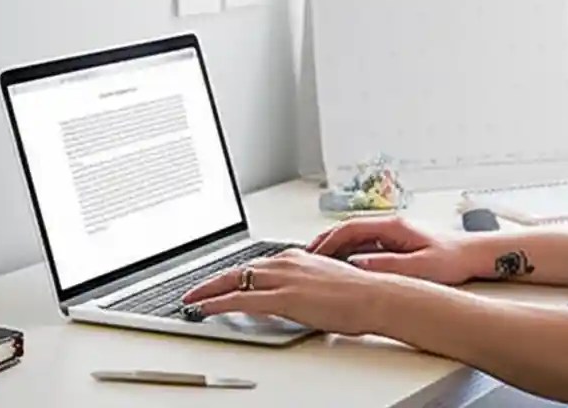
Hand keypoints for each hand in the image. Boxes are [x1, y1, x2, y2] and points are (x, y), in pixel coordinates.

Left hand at [180, 249, 390, 335]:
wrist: (376, 296)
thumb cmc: (361, 294)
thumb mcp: (328, 283)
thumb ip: (307, 286)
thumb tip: (300, 297)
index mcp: (298, 258)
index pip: (256, 263)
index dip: (234, 273)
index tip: (222, 280)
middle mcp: (287, 262)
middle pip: (239, 269)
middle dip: (213, 280)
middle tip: (194, 289)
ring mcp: (284, 278)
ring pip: (234, 280)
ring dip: (209, 290)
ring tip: (192, 300)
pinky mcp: (283, 297)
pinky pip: (241, 299)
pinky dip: (218, 303)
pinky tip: (205, 309)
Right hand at [307, 215, 475, 285]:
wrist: (473, 255)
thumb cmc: (453, 259)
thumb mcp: (420, 266)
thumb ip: (388, 266)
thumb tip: (358, 265)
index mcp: (394, 226)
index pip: (352, 227)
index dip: (329, 240)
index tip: (314, 253)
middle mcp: (391, 226)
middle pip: (349, 229)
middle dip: (326, 241)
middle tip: (306, 256)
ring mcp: (393, 233)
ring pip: (356, 237)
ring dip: (336, 247)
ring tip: (317, 262)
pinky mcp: (397, 243)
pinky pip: (366, 245)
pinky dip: (349, 253)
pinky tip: (342, 266)